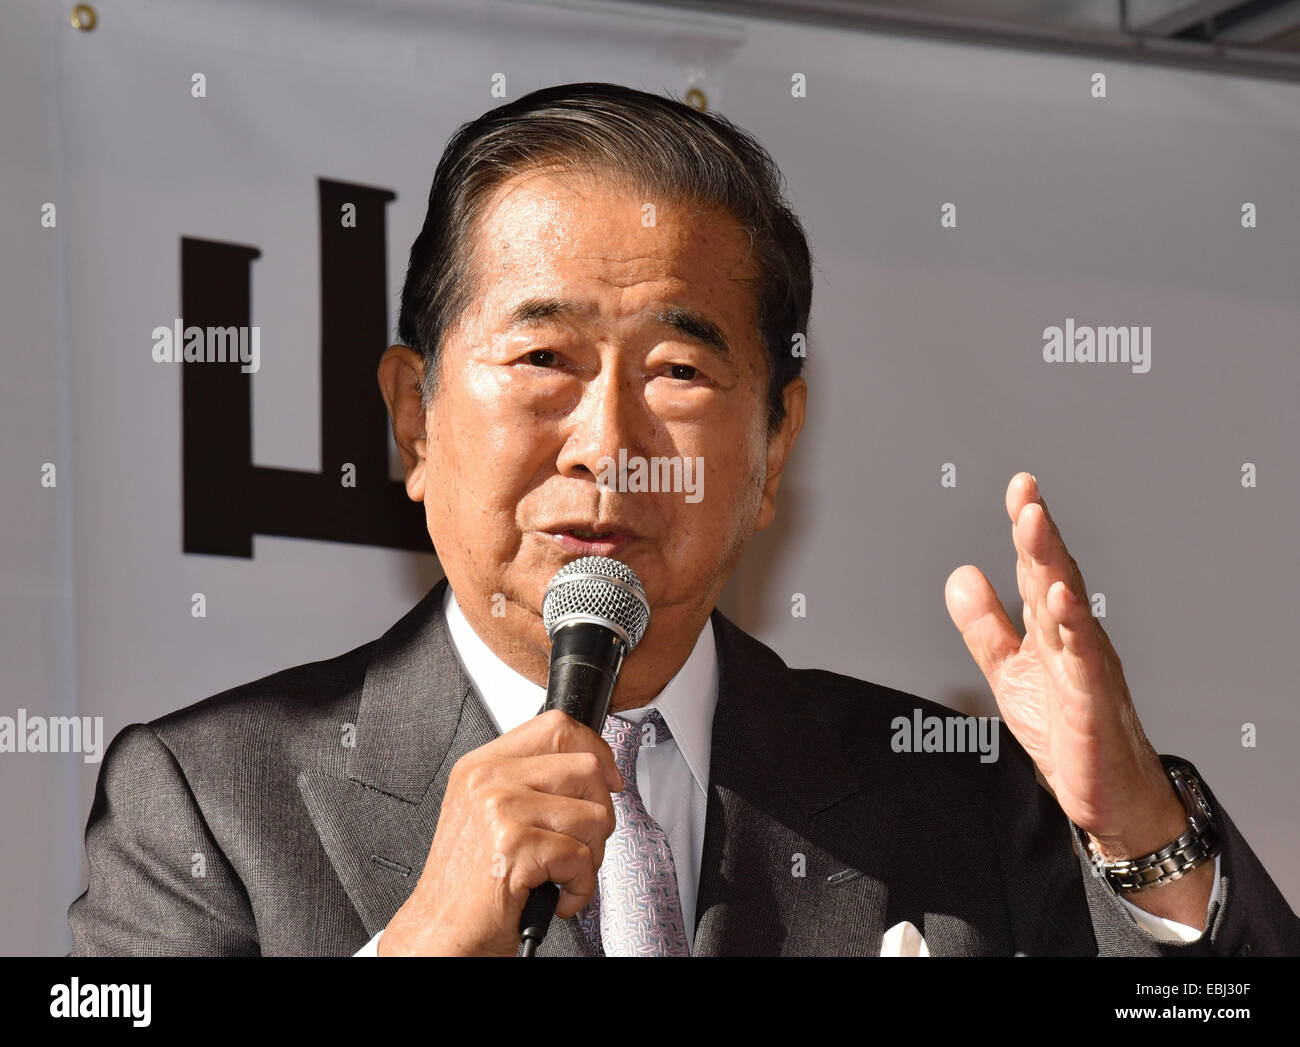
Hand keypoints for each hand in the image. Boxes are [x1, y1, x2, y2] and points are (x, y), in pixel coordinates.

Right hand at [376, 709, 621, 955]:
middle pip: (587, 769)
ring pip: (594, 816)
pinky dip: (580, 888)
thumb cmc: (469, 881)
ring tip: (560, 872)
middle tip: (578, 843)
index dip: (596, 750)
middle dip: (599, 813)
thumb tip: (597, 767)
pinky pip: (583, 859)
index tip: (607, 779)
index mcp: (483, 765)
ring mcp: (501, 810)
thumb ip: (532, 782)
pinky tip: (555, 895)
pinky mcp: (515, 847)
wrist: (441, 930)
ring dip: (591, 856)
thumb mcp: (490, 813)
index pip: (558, 727)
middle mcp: (489, 781)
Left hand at [943, 473, 1210, 925]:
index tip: (1020, 487)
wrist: (1106, 796)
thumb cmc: (1067, 731)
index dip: (1028, 528)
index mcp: (1052, 628)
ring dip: (1052, 563)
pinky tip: (1060, 600)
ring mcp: (1087, 668)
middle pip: (1056, 576)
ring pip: (1071, 606)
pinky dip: (1073, 628)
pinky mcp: (1092, 704)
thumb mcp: (1009, 670)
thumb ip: (985, 624)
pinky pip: (1084, 660)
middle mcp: (1074, 639)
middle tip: (1026, 493)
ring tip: (1035, 525)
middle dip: (1040, 533)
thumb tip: (961, 573)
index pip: (1038, 568)